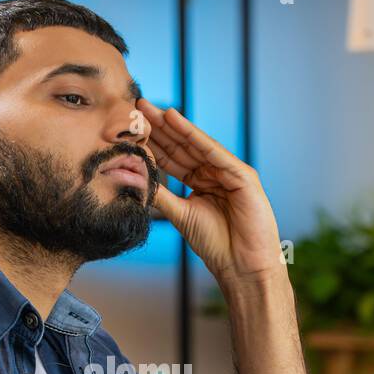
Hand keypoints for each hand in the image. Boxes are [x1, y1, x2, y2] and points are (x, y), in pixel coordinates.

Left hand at [137, 98, 285, 290]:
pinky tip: (175, 119)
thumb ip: (162, 196)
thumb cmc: (217, 244)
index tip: (130, 129)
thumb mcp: (181, 215)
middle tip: (136, 106)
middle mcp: (215, 173)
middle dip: (159, 127)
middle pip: (182, 146)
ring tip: (150, 108)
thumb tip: (136, 181)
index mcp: (202, 183)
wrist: (243, 266)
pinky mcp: (242, 175)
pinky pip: (213, 151)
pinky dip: (194, 134)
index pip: (173, 159)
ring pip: (195, 144)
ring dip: (172, 124)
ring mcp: (230, 172)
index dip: (152, 144)